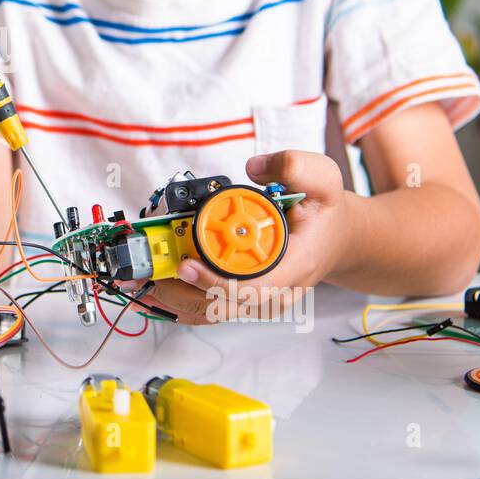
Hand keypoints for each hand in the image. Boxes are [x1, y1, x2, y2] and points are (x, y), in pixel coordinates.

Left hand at [135, 151, 350, 324]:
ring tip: (142, 281)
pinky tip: (153, 291)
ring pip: (212, 312)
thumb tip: (254, 167)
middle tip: (150, 271)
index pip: (252, 288)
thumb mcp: (323, 179)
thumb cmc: (325, 212)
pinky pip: (209, 309)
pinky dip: (180, 302)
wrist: (337, 237)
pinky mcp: (245, 300)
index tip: (186, 265)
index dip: (215, 282)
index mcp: (295, 267)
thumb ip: (293, 166)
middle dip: (182, 291)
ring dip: (174, 300)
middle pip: (223, 306)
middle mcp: (275, 292)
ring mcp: (259, 300)